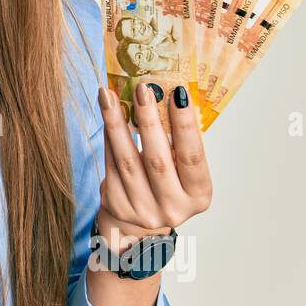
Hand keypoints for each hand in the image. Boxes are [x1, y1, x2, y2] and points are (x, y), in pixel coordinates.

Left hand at [95, 83, 212, 247]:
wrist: (142, 217)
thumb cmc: (168, 182)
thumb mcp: (182, 169)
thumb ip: (177, 143)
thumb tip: (164, 96)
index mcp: (198, 196)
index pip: (192, 156)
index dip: (185, 124)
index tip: (178, 92)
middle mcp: (173, 208)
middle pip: (157, 158)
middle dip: (148, 119)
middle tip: (142, 88)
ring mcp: (143, 211)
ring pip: (127, 160)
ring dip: (117, 122)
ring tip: (110, 95)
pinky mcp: (118, 206)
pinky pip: (111, 165)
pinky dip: (109, 137)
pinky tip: (107, 114)